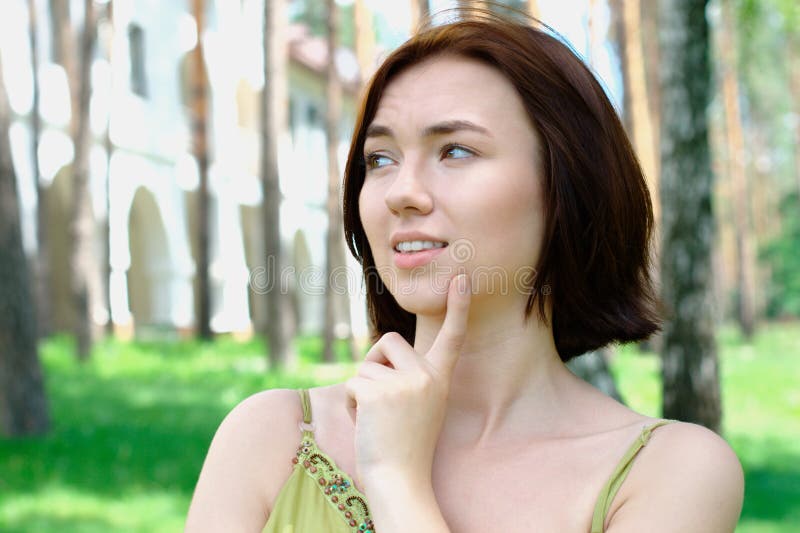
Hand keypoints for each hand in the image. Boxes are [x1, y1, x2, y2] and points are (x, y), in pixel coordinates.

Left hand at [344, 273, 471, 492]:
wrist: (400, 479)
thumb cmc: (405, 443)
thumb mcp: (418, 404)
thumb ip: (407, 376)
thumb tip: (381, 349)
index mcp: (440, 378)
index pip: (453, 337)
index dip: (458, 307)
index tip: (461, 278)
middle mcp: (426, 376)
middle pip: (390, 341)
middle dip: (376, 363)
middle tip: (380, 397)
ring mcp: (404, 383)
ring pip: (366, 366)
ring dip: (362, 391)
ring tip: (377, 419)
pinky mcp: (378, 391)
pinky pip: (352, 383)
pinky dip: (351, 404)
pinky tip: (366, 425)